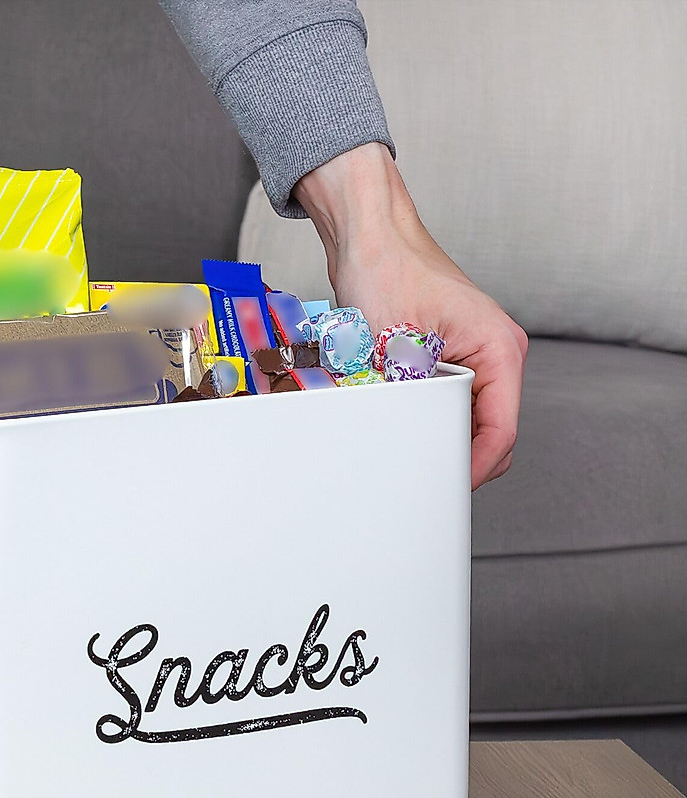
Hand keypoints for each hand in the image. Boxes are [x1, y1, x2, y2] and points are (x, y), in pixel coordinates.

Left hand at [294, 144, 527, 487]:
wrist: (369, 236)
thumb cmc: (385, 271)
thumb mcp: (394, 344)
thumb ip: (408, 396)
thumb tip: (404, 442)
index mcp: (499, 350)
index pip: (501, 432)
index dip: (473, 469)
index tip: (444, 489)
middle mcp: (496, 355)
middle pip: (489, 435)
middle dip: (457, 459)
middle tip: (418, 478)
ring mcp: (475, 358)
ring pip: (468, 423)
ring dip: (440, 439)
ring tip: (405, 449)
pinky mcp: (450, 360)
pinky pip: (448, 406)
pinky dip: (426, 420)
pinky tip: (401, 425)